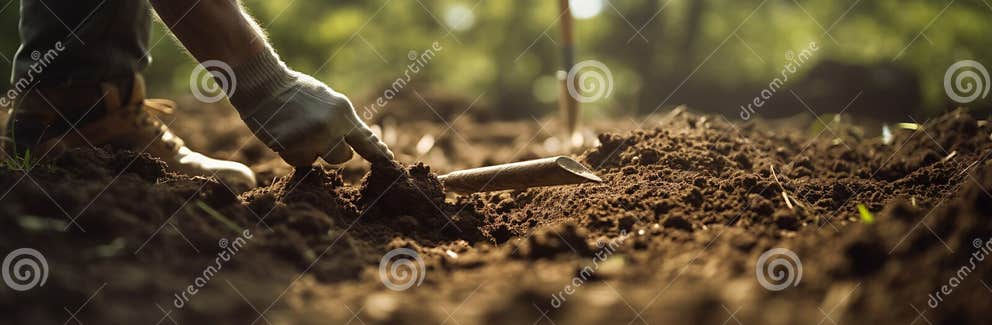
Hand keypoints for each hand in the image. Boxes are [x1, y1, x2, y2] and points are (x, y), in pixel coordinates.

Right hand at [227, 50, 392, 166]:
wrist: (265, 84)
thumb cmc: (298, 92)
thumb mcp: (329, 101)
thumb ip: (346, 122)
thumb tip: (368, 142)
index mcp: (343, 112)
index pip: (366, 140)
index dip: (378, 153)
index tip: (390, 162)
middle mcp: (331, 127)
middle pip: (344, 157)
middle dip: (334, 150)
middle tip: (318, 134)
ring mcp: (311, 138)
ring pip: (321, 161)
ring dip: (314, 152)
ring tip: (301, 130)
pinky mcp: (291, 147)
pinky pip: (300, 162)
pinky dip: (294, 153)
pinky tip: (287, 134)